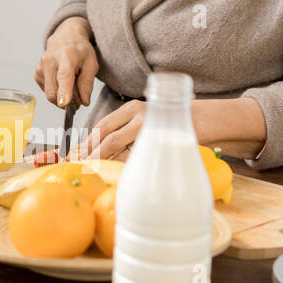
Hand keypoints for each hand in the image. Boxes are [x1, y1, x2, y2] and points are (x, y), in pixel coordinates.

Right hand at [35, 16, 97, 107]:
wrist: (65, 37)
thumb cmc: (80, 51)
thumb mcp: (91, 64)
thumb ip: (87, 83)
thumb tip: (84, 102)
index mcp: (67, 56)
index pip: (64, 76)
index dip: (64, 91)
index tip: (63, 104)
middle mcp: (50, 61)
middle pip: (53, 91)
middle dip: (66, 102)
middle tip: (78, 100)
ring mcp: (40, 67)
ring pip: (49, 94)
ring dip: (60, 97)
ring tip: (70, 85)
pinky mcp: (37, 73)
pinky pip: (46, 91)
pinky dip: (55, 91)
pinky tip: (61, 81)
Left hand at [81, 97, 269, 160]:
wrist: (208, 119)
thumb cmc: (175, 127)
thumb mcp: (149, 125)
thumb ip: (131, 136)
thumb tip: (107, 156)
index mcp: (130, 109)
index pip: (101, 126)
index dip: (86, 142)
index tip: (75, 156)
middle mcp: (137, 112)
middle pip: (104, 134)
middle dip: (88, 152)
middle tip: (78, 168)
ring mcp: (149, 122)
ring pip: (116, 142)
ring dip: (101, 158)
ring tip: (91, 172)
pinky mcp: (161, 134)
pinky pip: (137, 151)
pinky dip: (124, 163)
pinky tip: (117, 174)